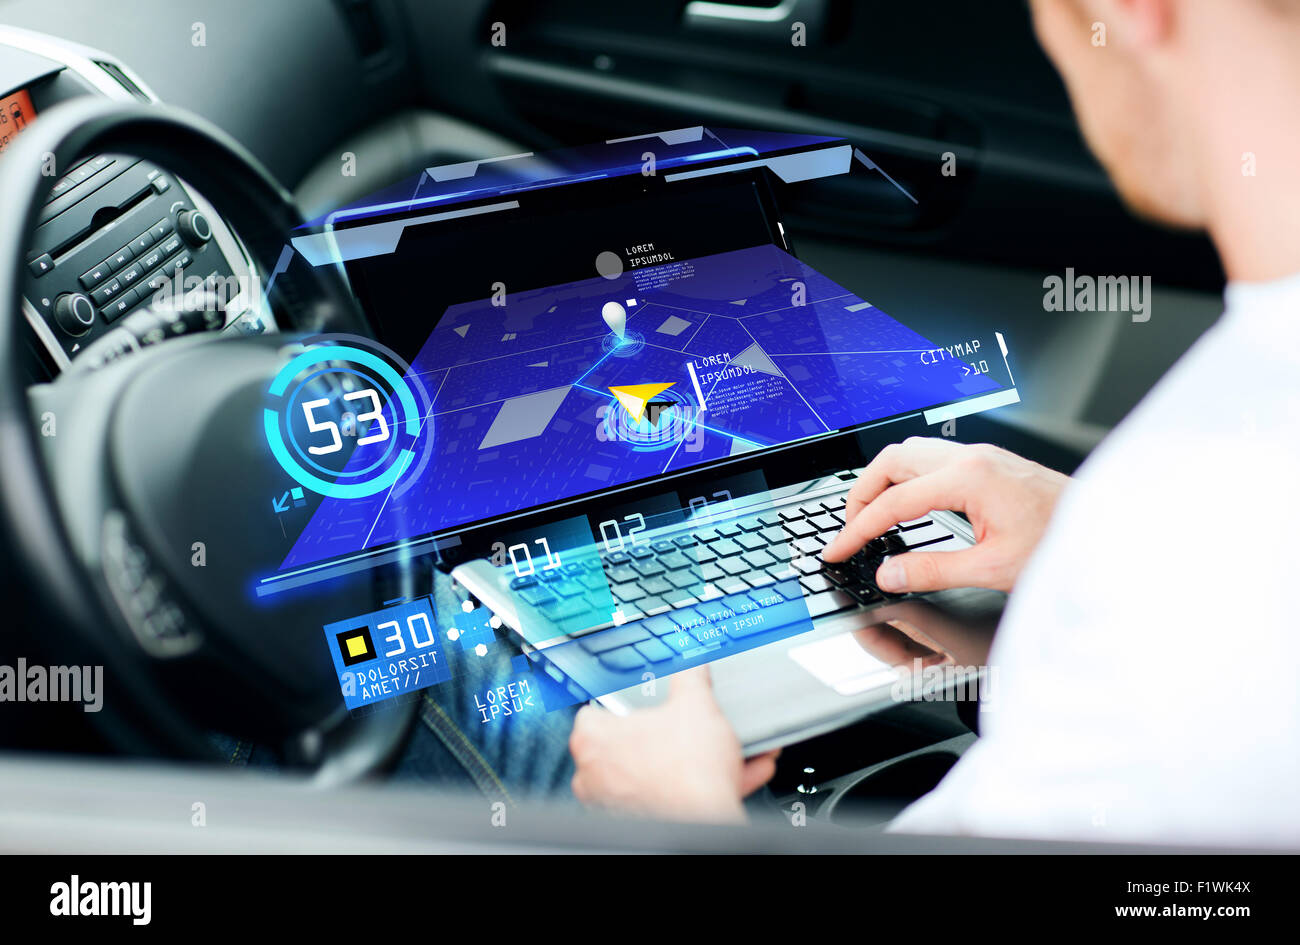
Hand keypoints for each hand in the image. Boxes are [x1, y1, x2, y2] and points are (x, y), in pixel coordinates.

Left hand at [569, 666, 779, 822]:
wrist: (708, 820)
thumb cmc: (688, 770)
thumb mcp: (696, 705)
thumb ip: (691, 678)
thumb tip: (695, 668)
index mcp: (594, 738)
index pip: (593, 711)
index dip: (622, 704)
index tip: (643, 705)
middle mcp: (595, 775)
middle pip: (625, 744)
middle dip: (662, 737)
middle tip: (688, 728)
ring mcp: (614, 804)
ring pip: (653, 773)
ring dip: (688, 762)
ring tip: (723, 749)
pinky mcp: (639, 824)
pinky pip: (672, 797)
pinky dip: (700, 786)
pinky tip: (737, 772)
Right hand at [821, 437, 1069, 592]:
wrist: (1108, 529)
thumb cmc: (1063, 544)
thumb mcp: (993, 568)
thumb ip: (933, 570)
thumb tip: (889, 575)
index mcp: (968, 478)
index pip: (892, 502)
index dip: (857, 529)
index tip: (838, 549)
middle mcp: (971, 457)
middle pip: (891, 461)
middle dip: (861, 494)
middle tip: (849, 530)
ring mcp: (980, 455)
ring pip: (909, 454)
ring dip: (883, 482)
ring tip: (871, 516)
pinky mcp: (988, 462)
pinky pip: (931, 458)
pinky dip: (907, 478)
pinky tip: (907, 503)